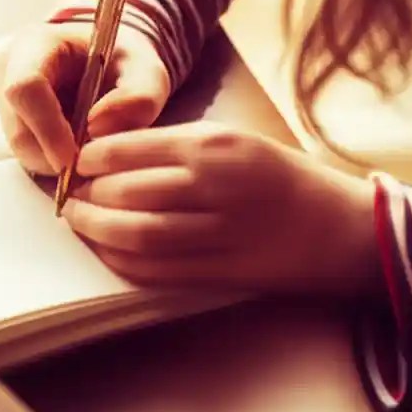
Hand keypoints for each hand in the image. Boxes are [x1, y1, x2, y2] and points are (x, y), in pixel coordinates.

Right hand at [0, 21, 169, 174]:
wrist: (104, 58)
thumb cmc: (122, 59)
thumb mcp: (147, 69)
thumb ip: (139, 97)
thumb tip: (98, 128)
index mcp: (36, 44)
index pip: (25, 88)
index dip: (47, 129)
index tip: (74, 159)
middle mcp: (8, 69)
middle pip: (19, 128)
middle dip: (54, 155)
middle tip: (91, 162)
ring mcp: (1, 96)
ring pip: (19, 147)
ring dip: (54, 160)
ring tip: (87, 148)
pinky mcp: (8, 119)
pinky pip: (24, 152)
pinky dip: (51, 160)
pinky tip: (74, 147)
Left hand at [66, 121, 381, 296]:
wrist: (341, 227)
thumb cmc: (278, 178)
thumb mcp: (231, 141)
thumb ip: (173, 147)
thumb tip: (106, 154)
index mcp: (213, 145)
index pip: (128, 149)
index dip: (90, 158)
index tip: (76, 161)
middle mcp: (214, 186)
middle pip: (125, 193)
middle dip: (86, 195)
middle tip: (70, 194)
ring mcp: (217, 233)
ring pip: (135, 234)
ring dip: (95, 228)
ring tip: (78, 220)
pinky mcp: (219, 271)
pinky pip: (154, 270)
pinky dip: (119, 260)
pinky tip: (105, 248)